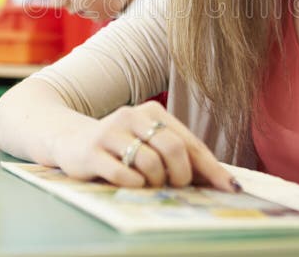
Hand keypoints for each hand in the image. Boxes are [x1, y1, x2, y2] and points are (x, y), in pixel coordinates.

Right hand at [49, 100, 239, 191]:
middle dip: (180, 174)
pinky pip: (123, 174)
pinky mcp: (92, 151)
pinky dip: (133, 184)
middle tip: (176, 185)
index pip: (189, 141)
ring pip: (149, 162)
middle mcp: (132, 116)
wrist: (69, 139)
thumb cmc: (119, 147)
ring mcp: (110, 132)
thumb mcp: (148, 144)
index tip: (229, 187)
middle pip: (172, 147)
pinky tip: (130, 182)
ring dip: (155, 181)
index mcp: (152, 112)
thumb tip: (219, 179)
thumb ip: (178, 155)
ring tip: (148, 183)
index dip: (211, 167)